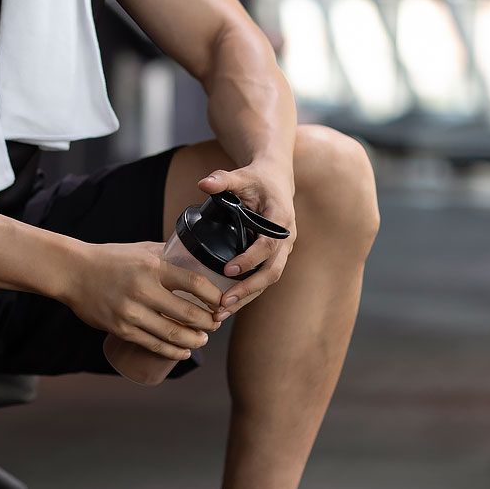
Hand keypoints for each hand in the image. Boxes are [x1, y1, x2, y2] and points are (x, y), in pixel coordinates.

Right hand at [62, 240, 226, 359]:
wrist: (73, 272)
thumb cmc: (109, 259)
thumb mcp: (140, 250)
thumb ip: (166, 255)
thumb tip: (192, 258)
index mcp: (152, 267)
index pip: (194, 283)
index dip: (213, 297)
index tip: (222, 302)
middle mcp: (143, 290)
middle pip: (187, 314)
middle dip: (208, 323)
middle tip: (216, 323)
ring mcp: (131, 312)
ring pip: (172, 334)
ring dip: (194, 341)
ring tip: (203, 340)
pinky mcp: (121, 328)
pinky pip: (153, 345)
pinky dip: (173, 352)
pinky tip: (183, 352)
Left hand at [197, 160, 296, 313]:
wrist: (276, 180)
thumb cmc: (258, 178)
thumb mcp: (241, 175)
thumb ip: (222, 179)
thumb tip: (204, 183)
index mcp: (281, 219)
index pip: (267, 245)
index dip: (249, 259)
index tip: (228, 270)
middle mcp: (285, 238)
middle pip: (271, 271)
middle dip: (248, 289)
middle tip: (223, 303)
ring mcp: (282, 250)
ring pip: (268, 280)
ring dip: (246, 297)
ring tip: (220, 313)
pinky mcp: (275, 256)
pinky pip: (263, 278)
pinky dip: (247, 293)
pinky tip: (227, 305)